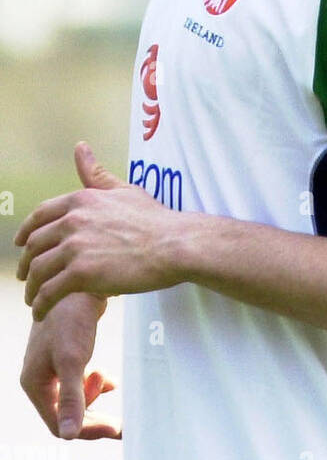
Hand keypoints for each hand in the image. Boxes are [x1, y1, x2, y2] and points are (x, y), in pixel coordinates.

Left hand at [15, 142, 182, 320]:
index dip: (25, 232)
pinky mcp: (81, 274)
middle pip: (34, 246)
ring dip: (32, 289)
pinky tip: (41, 312)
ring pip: (38, 271)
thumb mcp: (124, 190)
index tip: (21, 245)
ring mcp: (75, 247)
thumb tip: (80, 147)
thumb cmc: (154, 219)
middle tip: (27, 278)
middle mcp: (72, 221)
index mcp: (80, 200)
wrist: (173, 244)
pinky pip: (50, 293)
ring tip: (34, 300)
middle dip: (26, 264)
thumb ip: (97, 174)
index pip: (39, 216)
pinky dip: (41, 305)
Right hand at [20, 292, 120, 440]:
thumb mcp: (72, 359)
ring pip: (74, 397)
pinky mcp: (66, 354)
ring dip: (94, 398)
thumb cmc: (70, 317)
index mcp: (36, 383)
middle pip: (66, 414)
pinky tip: (109, 380)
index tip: (116, 427)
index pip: (59, 423)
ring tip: (110, 383)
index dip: (88, 429)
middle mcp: (40, 377)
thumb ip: (72, 398)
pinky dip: (94, 384)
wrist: (79, 281)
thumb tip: (69, 435)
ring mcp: (52, 366)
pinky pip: (79, 381)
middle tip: (121, 422)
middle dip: (93, 417)